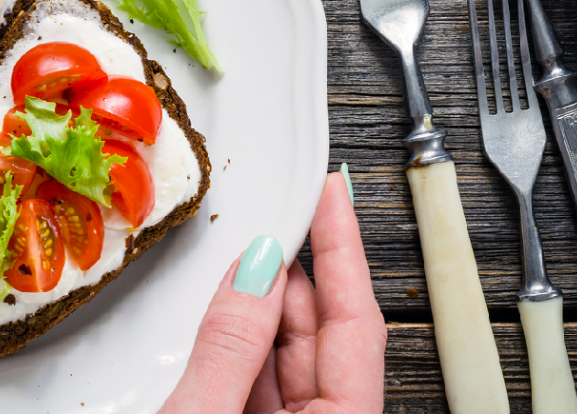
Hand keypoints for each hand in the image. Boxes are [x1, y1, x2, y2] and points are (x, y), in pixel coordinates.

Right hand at [159, 171, 385, 413]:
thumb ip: (230, 347)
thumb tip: (252, 273)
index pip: (356, 322)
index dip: (343, 250)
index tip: (331, 196)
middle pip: (320, 335)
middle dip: (290, 275)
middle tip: (269, 220)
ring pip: (285, 357)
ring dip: (258, 309)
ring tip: (236, 263)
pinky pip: (256, 381)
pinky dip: (237, 344)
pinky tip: (220, 315)